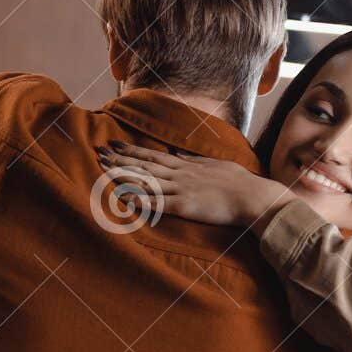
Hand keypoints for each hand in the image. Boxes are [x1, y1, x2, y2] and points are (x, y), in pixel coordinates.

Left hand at [95, 142, 291, 227]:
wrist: (252, 197)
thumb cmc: (237, 183)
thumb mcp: (214, 165)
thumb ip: (193, 160)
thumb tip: (178, 154)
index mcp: (186, 166)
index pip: (153, 156)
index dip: (132, 151)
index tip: (114, 145)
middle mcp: (179, 174)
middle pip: (144, 166)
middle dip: (120, 160)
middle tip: (99, 153)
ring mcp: (181, 189)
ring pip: (145, 181)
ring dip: (123, 175)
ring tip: (102, 169)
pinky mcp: (184, 206)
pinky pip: (156, 203)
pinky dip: (138, 200)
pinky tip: (122, 197)